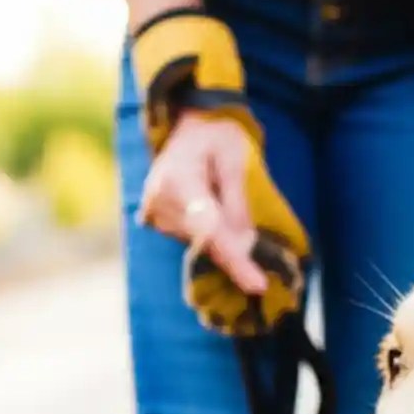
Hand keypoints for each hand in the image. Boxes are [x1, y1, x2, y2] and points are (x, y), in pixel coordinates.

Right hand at [137, 110, 267, 293]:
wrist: (185, 128)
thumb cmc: (215, 135)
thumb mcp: (235, 158)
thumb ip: (238, 201)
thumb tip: (244, 244)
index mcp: (177, 180)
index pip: (210, 229)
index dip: (235, 260)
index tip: (258, 285)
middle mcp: (158, 202)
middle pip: (205, 242)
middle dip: (235, 252)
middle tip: (260, 260)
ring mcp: (154, 214)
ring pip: (200, 243)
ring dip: (224, 239)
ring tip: (224, 196)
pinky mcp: (157, 222)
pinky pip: (194, 239)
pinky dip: (213, 236)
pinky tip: (216, 210)